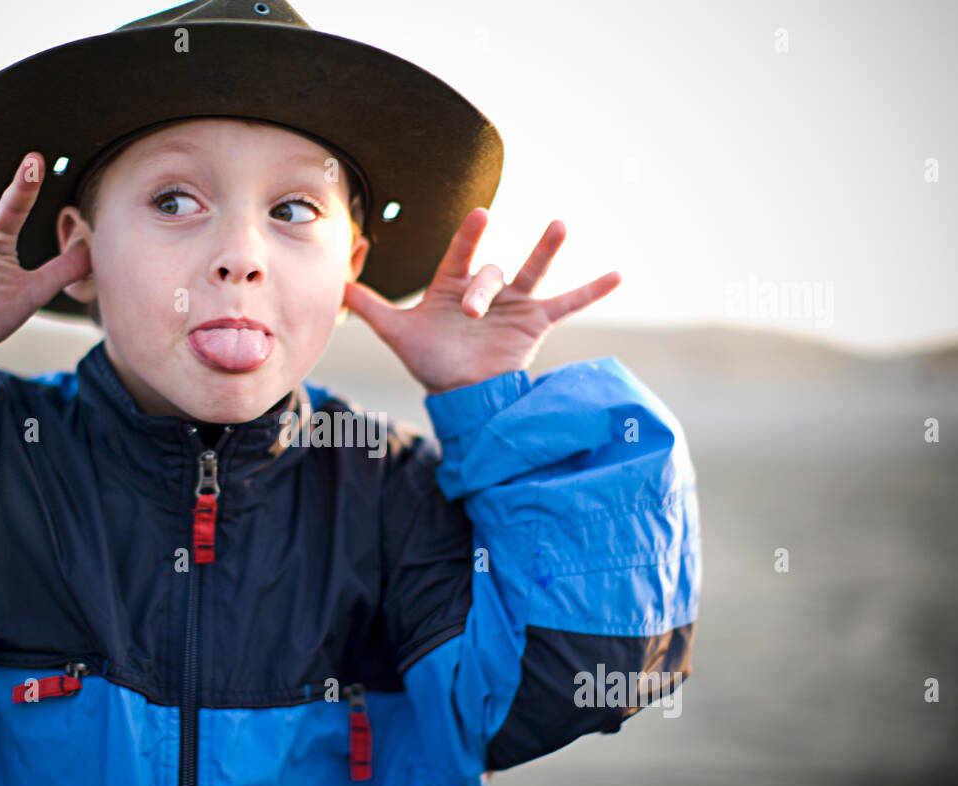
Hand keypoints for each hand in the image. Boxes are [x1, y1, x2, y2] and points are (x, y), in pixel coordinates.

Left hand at [342, 208, 620, 394]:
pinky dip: (592, 290)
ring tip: (560, 224)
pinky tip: (618, 274)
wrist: (459, 396)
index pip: (460, 255)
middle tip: (473, 313)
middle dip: (483, 291)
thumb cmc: (430, 362)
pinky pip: (567, 304)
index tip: (479, 216)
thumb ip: (372, 307)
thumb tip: (338, 283)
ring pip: (531, 272)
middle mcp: (485, 290)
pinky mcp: (535, 324)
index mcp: (453, 286)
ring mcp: (513, 305)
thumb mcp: (398, 333)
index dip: (469, 237)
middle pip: (491, 274)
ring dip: (545, 250)